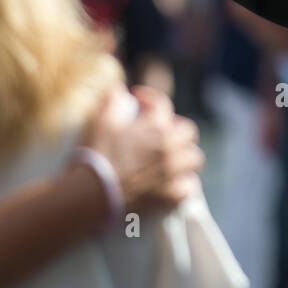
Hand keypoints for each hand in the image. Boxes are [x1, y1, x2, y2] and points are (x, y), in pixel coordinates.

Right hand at [79, 85, 202, 213]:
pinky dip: (183, 186)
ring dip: (185, 158)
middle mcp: (170, 147)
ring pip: (195, 159)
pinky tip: (174, 186)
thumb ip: (112, 101)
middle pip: (188, 132)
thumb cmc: (96, 156)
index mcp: (154, 126)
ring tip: (173, 161)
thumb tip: (119, 90)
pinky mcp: (172, 196)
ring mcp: (174, 172)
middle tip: (162, 136)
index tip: (139, 102)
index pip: (161, 104)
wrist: (92, 195)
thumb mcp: (99, 122)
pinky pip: (190, 188)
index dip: (150, 99)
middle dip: (176, 131)